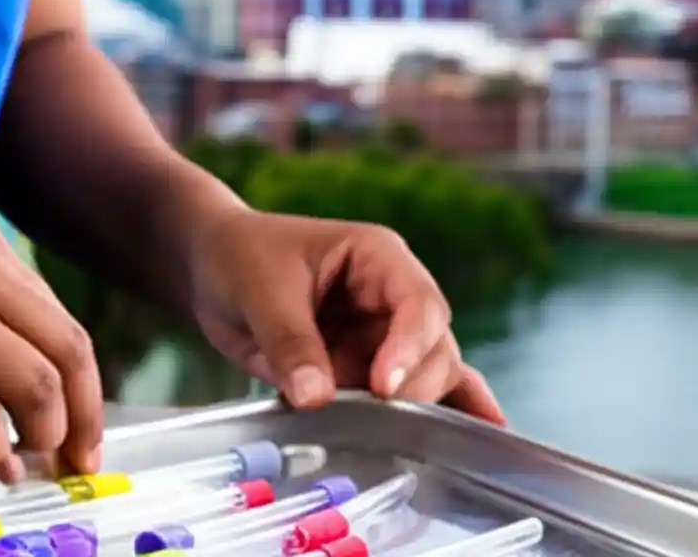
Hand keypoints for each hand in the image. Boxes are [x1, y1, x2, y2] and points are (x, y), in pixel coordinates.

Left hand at [189, 209, 505, 424]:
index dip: (410, 346)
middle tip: (376, 417)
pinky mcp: (370, 367)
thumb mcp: (259, 291)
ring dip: (418, 405)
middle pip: (434, 345)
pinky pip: (417, 387)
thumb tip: (316, 397)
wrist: (213, 267)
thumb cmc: (240, 258)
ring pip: (430, 374)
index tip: (385, 387)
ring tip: (409, 440)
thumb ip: (289, 342)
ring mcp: (386, 334)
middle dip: (413, 385)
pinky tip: (484, 433)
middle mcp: (393, 296)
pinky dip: (448, 407)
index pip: (417, 302)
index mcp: (377, 258)